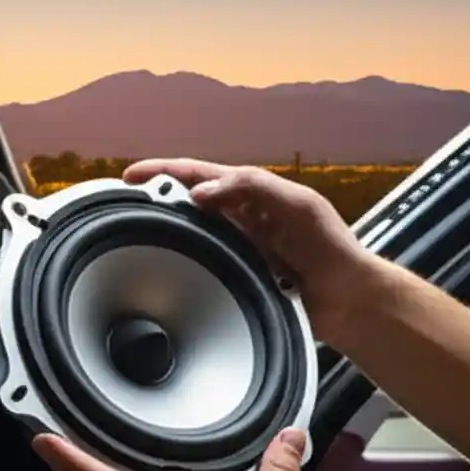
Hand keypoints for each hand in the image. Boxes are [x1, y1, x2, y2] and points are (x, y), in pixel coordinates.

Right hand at [122, 158, 375, 342]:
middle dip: (153, 195)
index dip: (164, 171)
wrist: (347, 299)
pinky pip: (199, 261)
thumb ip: (253, 187)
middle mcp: (240, 217)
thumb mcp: (297, 205)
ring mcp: (235, 246)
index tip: (133, 176)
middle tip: (121, 201)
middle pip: (186, 200)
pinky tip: (162, 263)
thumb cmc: (331, 248)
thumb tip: (200, 190)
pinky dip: (178, 258)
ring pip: (189, 230)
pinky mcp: (235, 275)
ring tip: (131, 227)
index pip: (200, 174)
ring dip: (162, 226)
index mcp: (252, 193)